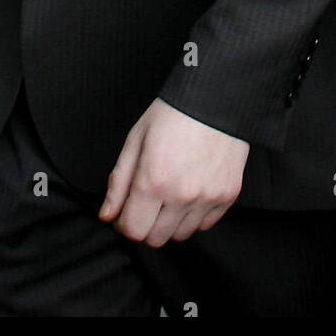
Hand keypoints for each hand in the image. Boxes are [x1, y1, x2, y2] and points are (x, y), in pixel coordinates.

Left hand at [100, 99, 248, 246]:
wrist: (215, 97)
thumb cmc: (173, 113)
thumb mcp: (136, 140)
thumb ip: (118, 182)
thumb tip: (107, 215)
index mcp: (154, 181)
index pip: (133, 230)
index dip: (125, 223)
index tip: (128, 210)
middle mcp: (182, 195)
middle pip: (156, 238)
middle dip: (147, 223)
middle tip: (150, 200)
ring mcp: (208, 197)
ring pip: (181, 235)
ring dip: (172, 222)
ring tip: (172, 193)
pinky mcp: (228, 195)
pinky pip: (206, 224)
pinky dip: (196, 215)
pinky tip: (192, 191)